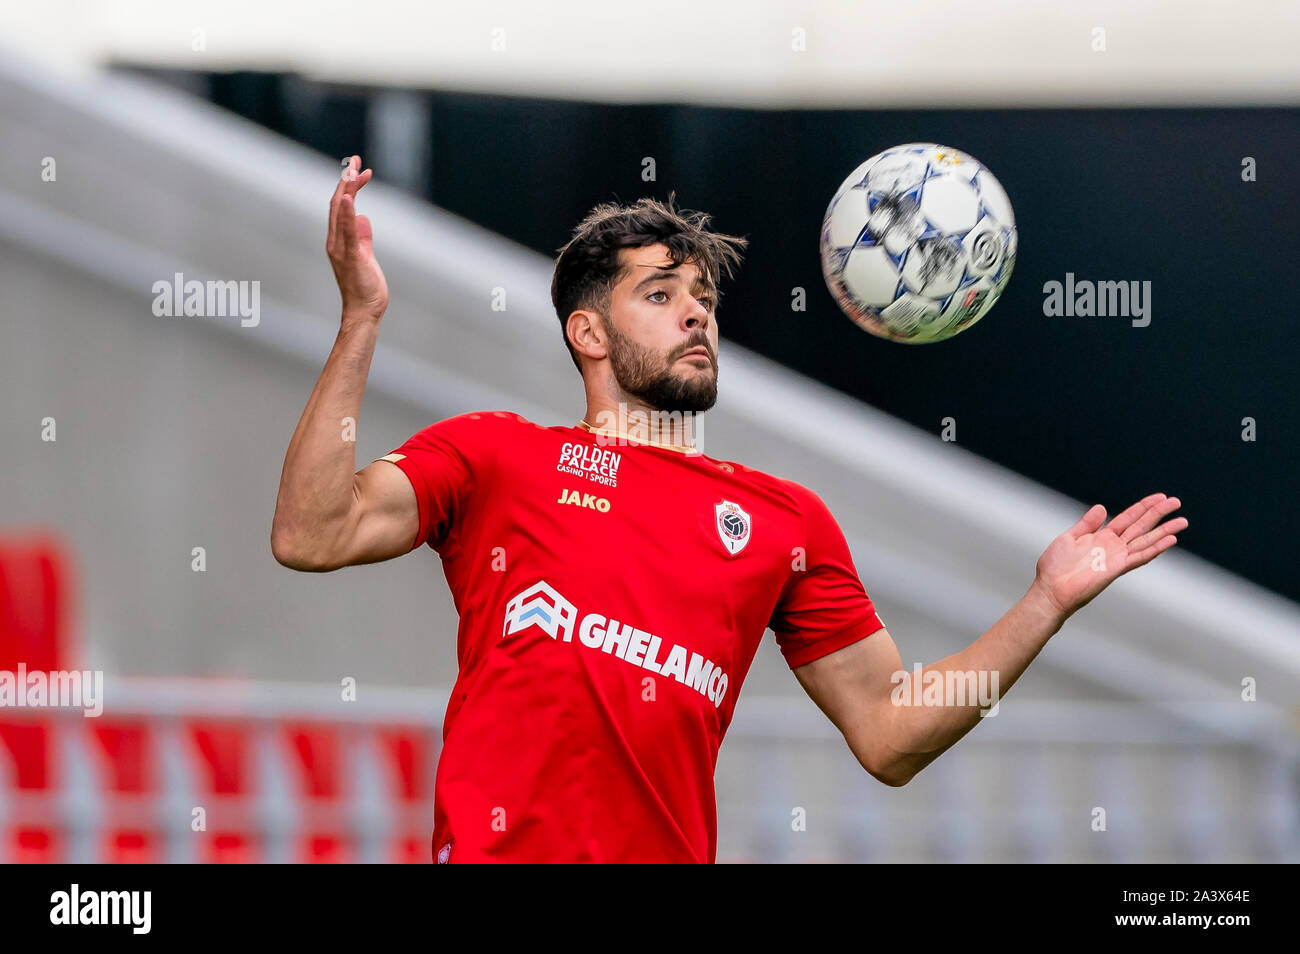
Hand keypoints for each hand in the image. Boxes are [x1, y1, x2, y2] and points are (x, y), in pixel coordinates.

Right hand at [326, 155, 387, 319]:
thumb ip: (362, 237)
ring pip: (339, 212)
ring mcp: (341, 249)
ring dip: (347, 189)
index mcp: (339, 240)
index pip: (341, 206)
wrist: (363, 311)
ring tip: (354, 170)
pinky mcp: (351, 257)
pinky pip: (347, 231)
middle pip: (337, 203)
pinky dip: (346, 213)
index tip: (360, 169)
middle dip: (346, 180)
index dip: (349, 185)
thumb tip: (362, 217)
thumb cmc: (365, 288)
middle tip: (355, 160)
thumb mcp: (366, 256)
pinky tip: (349, 197)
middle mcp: (335, 241)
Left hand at [1033, 493, 1187, 618]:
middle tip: (1176, 502)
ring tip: (1182, 521)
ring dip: (1165, 531)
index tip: (1160, 497)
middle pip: (1141, 526)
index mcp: (1102, 537)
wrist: (1050, 588)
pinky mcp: (1117, 568)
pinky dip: (1156, 548)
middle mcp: (1113, 547)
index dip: (1143, 507)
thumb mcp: (1070, 538)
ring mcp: (1117, 558)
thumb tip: (1103, 507)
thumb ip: (1088, 524)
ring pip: (1146, 540)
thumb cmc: (1056, 567)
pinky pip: (1140, 556)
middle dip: (1158, 513)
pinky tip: (1170, 540)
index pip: (1128, 518)